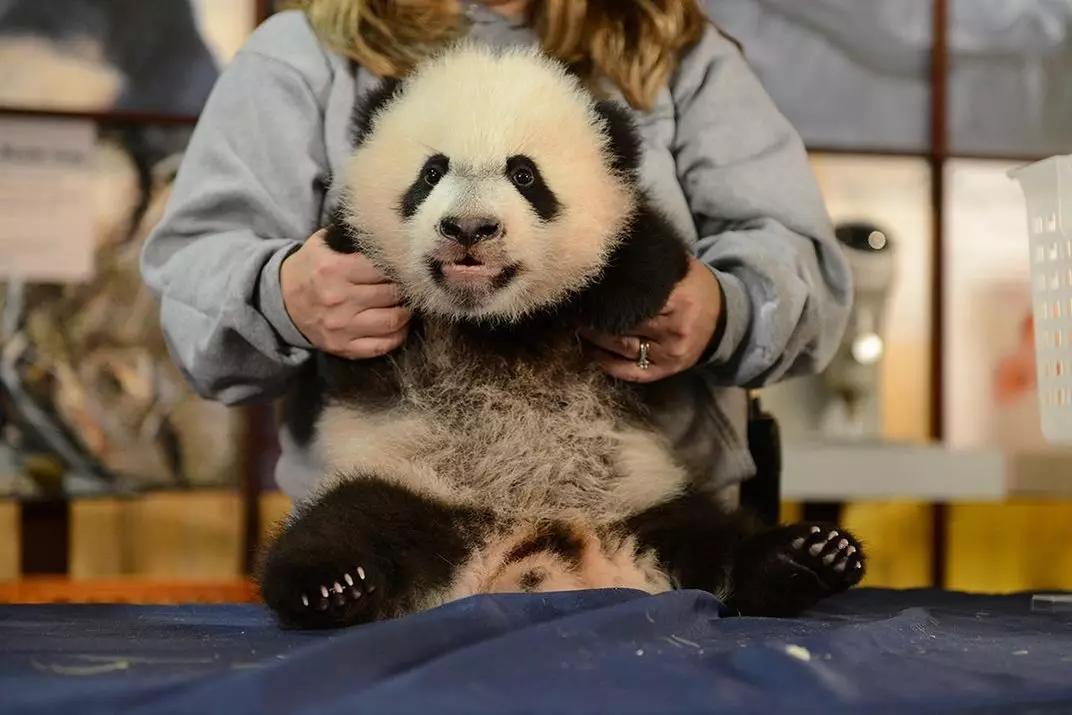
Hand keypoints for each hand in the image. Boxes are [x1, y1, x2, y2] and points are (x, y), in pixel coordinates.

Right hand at [280, 229, 410, 358]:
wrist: (282, 301)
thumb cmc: (311, 268)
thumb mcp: (324, 244)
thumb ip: (354, 238)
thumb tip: (389, 231)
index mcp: (335, 269)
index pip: (383, 266)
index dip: (398, 265)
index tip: (405, 264)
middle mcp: (339, 299)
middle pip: (392, 293)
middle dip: (406, 288)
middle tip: (411, 284)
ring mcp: (342, 326)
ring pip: (393, 320)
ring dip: (406, 312)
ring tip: (406, 303)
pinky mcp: (344, 346)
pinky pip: (382, 345)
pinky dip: (398, 335)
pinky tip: (399, 325)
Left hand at [579, 256, 722, 382]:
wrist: (724, 319)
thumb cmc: (694, 288)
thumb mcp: (680, 268)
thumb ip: (653, 263)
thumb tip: (614, 248)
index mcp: (679, 301)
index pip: (635, 300)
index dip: (607, 296)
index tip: (586, 288)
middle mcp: (675, 331)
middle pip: (624, 325)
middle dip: (595, 316)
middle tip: (573, 306)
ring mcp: (670, 355)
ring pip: (622, 348)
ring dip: (594, 338)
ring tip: (576, 324)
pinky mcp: (665, 372)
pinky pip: (630, 372)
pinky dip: (606, 363)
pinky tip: (590, 351)